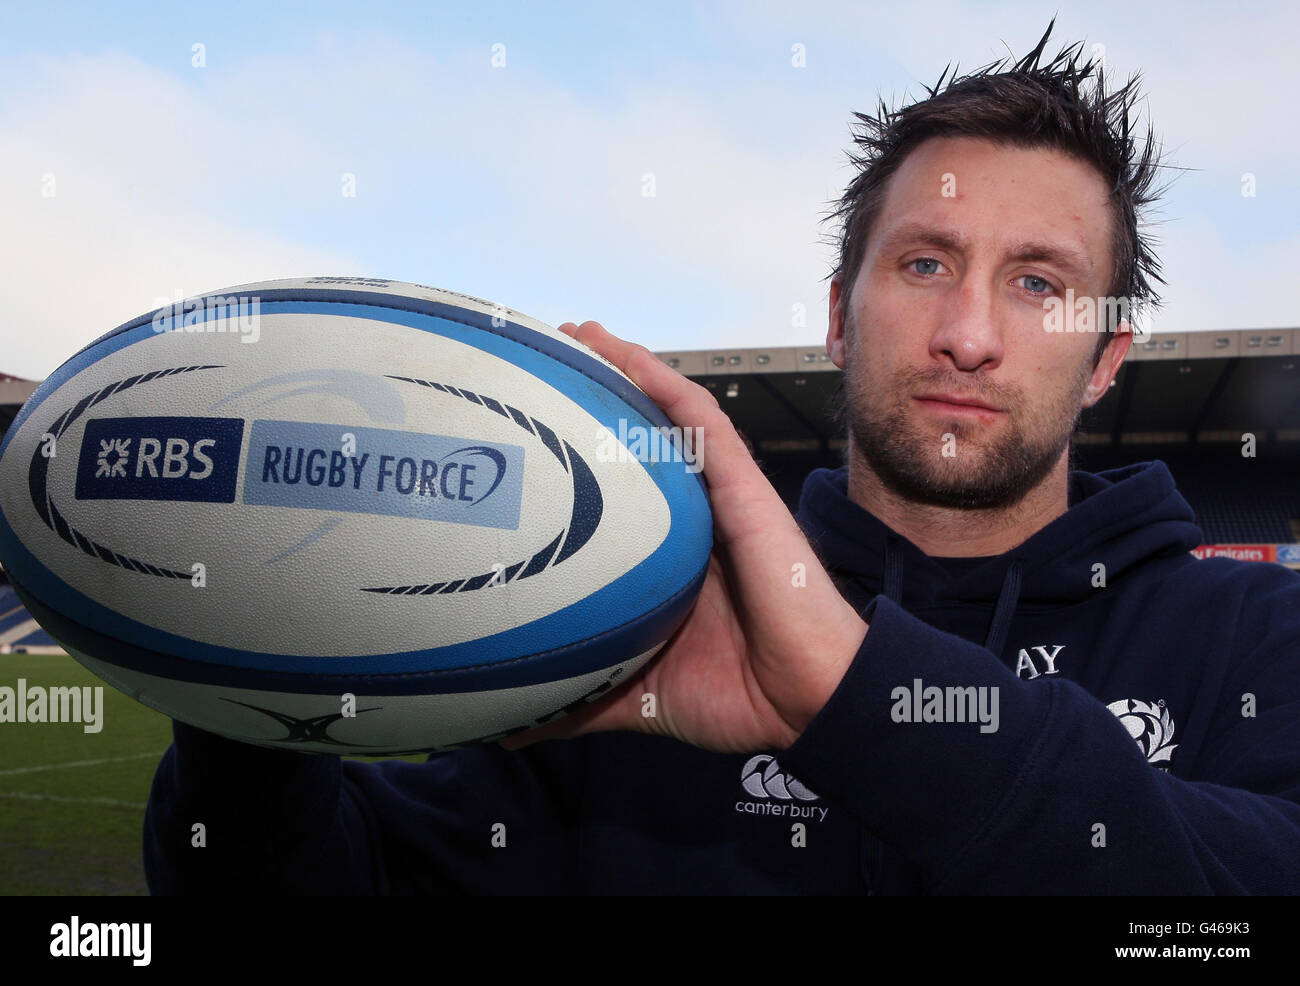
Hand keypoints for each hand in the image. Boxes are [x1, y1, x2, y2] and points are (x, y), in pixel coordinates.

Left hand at [502, 321, 867, 753]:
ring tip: (574, 332)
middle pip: (637, 438)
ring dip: (621, 367)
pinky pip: (700, 422)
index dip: (574, 450)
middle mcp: (687, 517)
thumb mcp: (633, 693)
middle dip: (592, 394)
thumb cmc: (735, 691)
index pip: (615, 489)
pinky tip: (620, 352)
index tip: (521, 430)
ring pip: (666, 415)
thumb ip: (575, 700)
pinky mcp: (743, 488)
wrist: (805, 697)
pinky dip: (660, 382)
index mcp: (663, 556)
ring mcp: (717, 497)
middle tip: (539, 358)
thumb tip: (505, 724)